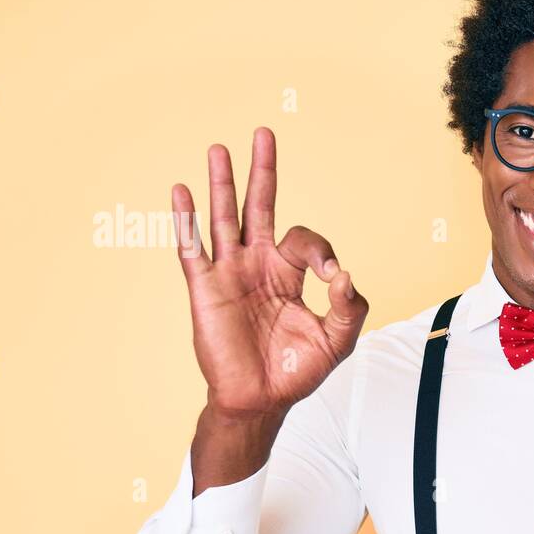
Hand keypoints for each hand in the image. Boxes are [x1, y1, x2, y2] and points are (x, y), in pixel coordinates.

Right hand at [171, 127, 368, 418]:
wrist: (260, 400)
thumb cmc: (296, 370)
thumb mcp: (338, 339)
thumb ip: (351, 307)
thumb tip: (345, 274)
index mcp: (289, 274)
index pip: (306, 241)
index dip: (322, 250)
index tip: (333, 275)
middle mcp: (259, 265)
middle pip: (260, 207)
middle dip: (263, 171)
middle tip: (265, 133)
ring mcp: (230, 273)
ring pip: (224, 218)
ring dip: (222, 184)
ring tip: (219, 149)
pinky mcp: (205, 288)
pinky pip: (193, 248)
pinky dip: (187, 219)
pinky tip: (182, 190)